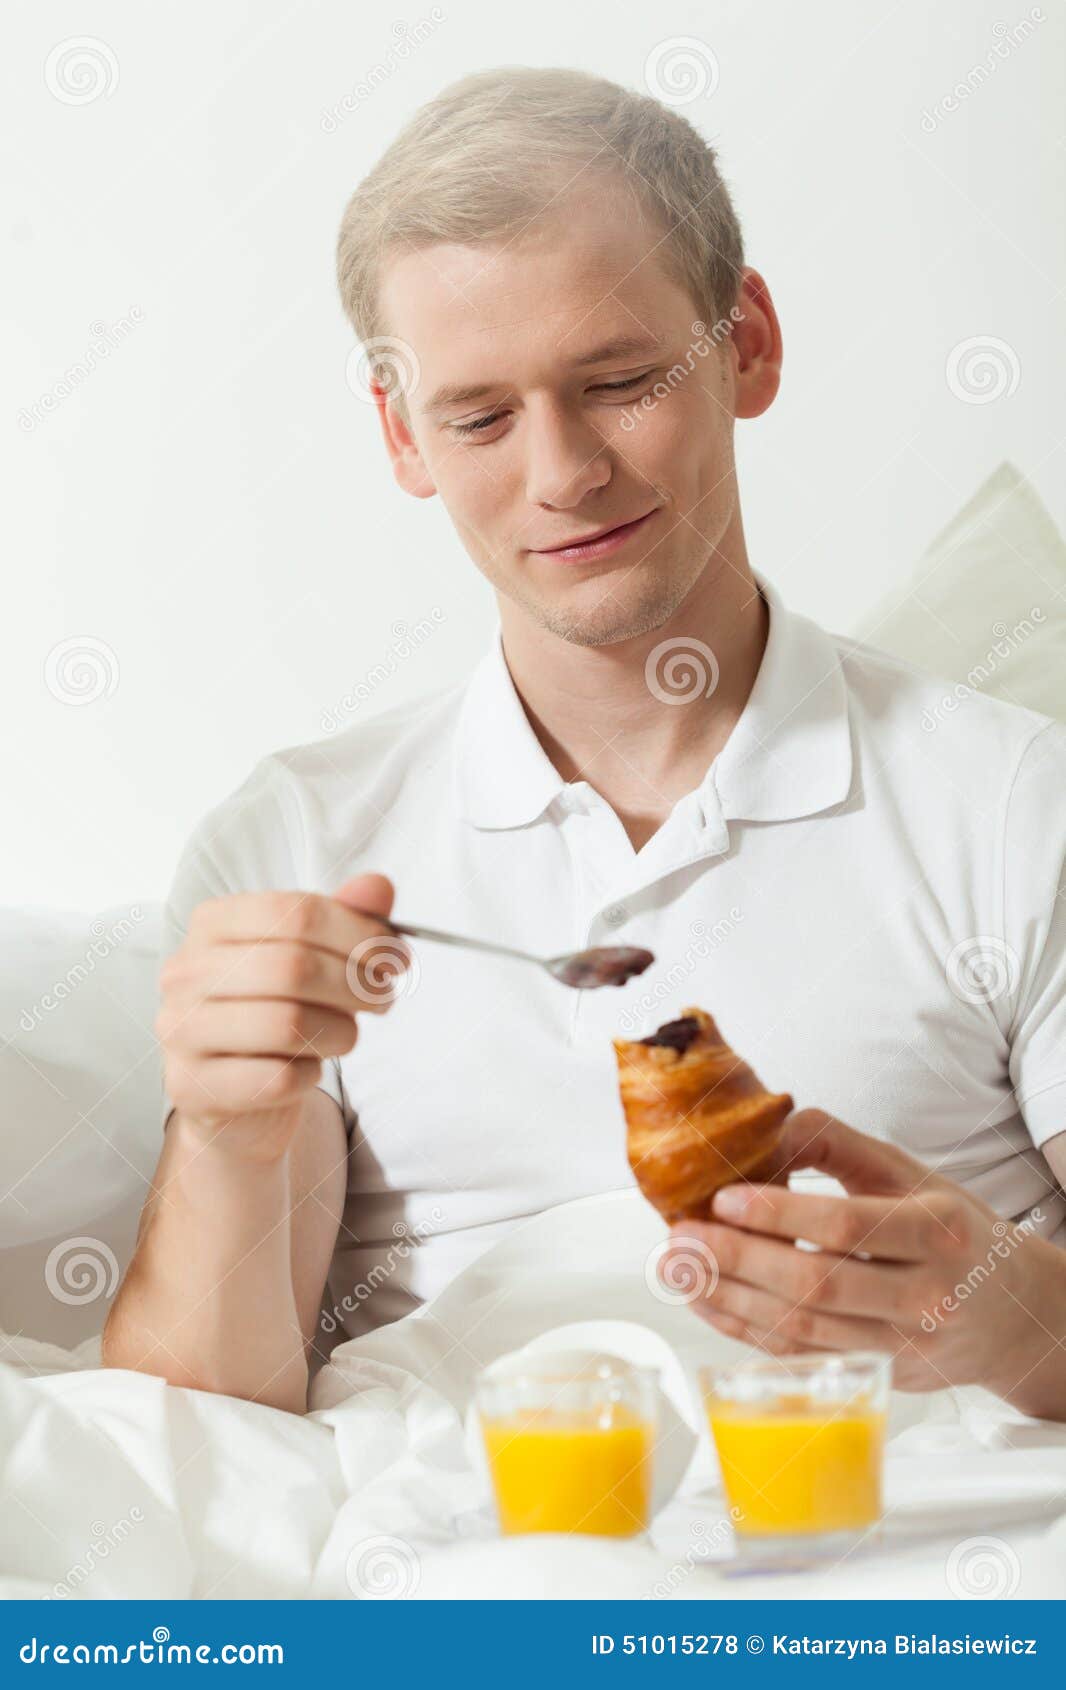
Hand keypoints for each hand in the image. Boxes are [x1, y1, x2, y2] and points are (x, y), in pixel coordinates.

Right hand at [155, 872, 405, 1153]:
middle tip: (383, 999)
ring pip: (288, 1023)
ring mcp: (182, 1030)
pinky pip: (277, 1078)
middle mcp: (185, 971)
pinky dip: (310, 1074)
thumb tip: (378, 887)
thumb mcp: (312, 956)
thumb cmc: (275, 1010)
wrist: (234, 1093)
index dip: (360, 933)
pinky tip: (307, 1067)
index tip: (397, 959)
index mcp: (213, 923)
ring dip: (340, 1032)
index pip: (296, 912)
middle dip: (356, 985)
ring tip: (347, 1035)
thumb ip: (344, 917)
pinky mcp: (194, 1087)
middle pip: (294, 966)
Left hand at [665, 1108, 1065, 1412]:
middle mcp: (927, 1294)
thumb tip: (763, 1133)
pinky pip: (803, 1356)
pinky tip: (710, 1301)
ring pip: (804, 1328)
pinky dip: (747, 1329)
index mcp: (937, 1229)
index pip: (847, 1225)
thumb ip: (835, 1144)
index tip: (722, 1200)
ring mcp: (905, 1344)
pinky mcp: (880, 1376)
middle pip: (818, 1284)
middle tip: (679, 1240)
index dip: (778, 1214)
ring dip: (729, 1298)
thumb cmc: (950, 1229)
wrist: (1011, 1310)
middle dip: (737, 1261)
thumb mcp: (907, 1172)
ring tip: (677, 1269)